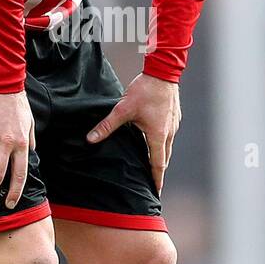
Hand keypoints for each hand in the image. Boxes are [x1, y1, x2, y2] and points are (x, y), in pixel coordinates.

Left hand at [87, 73, 180, 192]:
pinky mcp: (174, 117)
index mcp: (158, 135)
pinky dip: (163, 144)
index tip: (155, 192)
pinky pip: (169, 136)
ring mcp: (174, 124)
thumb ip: (107, 126)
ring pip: (167, 147)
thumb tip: (90, 139)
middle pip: (164, 158)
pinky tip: (155, 141)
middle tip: (152, 184)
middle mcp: (169, 132)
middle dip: (158, 172)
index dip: (156, 179)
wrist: (163, 71)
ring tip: (152, 166)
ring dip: (160, 157)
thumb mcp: (122, 109)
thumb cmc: (145, 90)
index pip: (158, 164)